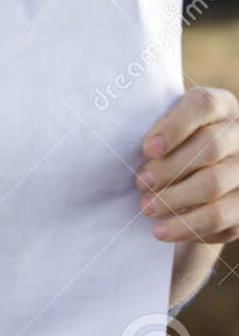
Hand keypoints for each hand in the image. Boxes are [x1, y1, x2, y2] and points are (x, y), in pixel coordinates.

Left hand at [136, 86, 238, 243]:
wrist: (197, 188)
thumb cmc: (170, 152)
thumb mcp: (164, 135)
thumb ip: (150, 132)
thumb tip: (114, 144)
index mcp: (221, 108)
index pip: (203, 104)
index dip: (174, 126)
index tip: (146, 149)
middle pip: (210, 146)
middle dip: (169, 168)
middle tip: (140, 183)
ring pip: (213, 184)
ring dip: (174, 199)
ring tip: (146, 208)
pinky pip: (219, 218)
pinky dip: (186, 226)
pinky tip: (162, 230)